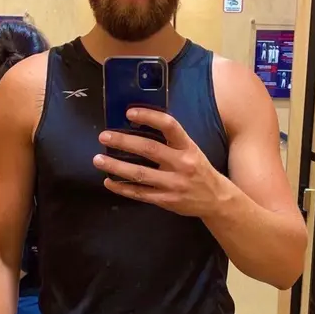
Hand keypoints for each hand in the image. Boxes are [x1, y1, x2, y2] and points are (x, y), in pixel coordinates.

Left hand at [93, 108, 224, 216]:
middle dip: (124, 141)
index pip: (169, 126)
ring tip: (98, 160)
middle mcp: (182, 164)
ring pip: (140, 174)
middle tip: (104, 136)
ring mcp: (173, 184)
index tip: (129, 113)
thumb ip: (171, 141)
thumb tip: (138, 126)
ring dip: (116, 166)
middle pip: (149, 149)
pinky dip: (122, 188)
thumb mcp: (191, 150)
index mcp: (188, 147)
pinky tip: (108, 181)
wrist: (216, 199)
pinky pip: (139, 193)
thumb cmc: (198, 169)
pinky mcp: (166, 200)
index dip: (149, 117)